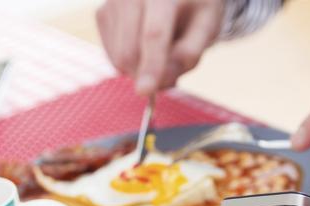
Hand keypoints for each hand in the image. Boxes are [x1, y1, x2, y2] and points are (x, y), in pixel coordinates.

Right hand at [97, 0, 223, 95]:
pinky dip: (131, 61)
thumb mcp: (207, 26)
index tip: (146, 91)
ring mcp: (112, 2)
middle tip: (172, 74)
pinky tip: (145, 45)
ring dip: (141, 68)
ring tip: (162, 51)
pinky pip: (112, 54)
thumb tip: (163, 80)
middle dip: (147, 75)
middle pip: (129, 51)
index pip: (154, 34)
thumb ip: (189, 53)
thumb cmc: (195, 4)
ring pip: (119, 56)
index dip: (151, 65)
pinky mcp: (102, 14)